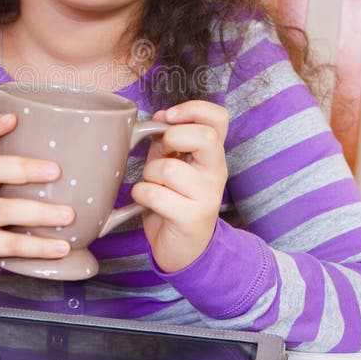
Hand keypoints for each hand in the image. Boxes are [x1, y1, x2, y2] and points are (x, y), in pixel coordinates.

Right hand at [0, 113, 73, 283]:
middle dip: (24, 168)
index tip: (14, 117)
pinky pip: (9, 244)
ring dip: (39, 212)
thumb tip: (94, 157)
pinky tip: (62, 247)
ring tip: (69, 215)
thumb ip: (24, 173)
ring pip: (3, 210)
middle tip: (57, 171)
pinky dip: (38, 246)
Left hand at [131, 100, 228, 272]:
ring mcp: (207, 197)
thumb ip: (168, 143)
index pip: (219, 118)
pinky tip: (145, 202)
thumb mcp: (172, 167)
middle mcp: (216, 173)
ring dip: (149, 175)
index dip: (193, 109)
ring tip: (151, 185)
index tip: (168, 116)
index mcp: (212, 155)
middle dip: (172, 138)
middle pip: (205, 137)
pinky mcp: (192, 218)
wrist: (184, 251)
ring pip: (169, 169)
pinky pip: (156, 195)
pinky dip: (141, 195)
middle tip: (162, 152)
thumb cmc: (174, 202)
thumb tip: (158, 118)